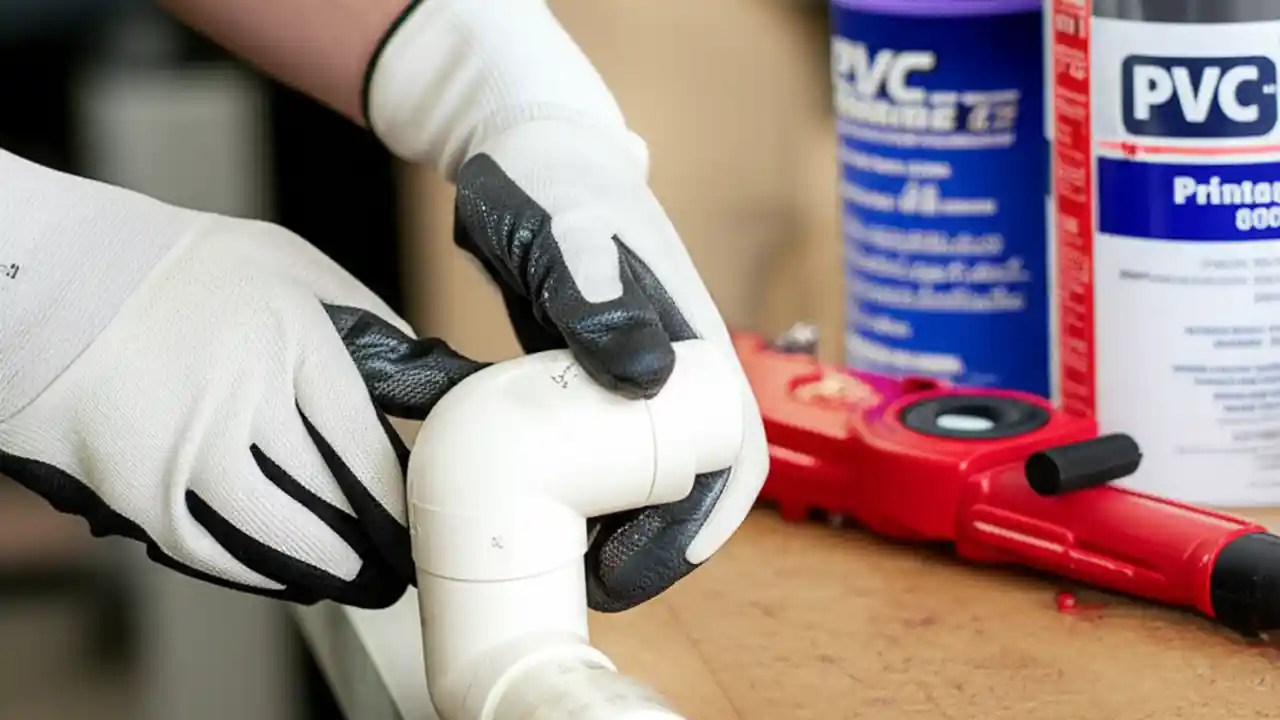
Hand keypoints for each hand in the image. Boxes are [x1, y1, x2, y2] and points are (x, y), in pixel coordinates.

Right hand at [0, 151, 482, 607]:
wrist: (52, 283)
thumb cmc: (176, 267)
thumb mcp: (286, 262)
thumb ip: (361, 313)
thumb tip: (421, 365)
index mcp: (294, 342)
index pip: (365, 446)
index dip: (398, 497)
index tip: (418, 521)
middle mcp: (246, 401)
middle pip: (331, 498)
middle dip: (378, 542)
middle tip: (403, 563)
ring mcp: (189, 451)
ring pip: (281, 538)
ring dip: (329, 570)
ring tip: (361, 582)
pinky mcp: (138, 489)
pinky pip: (214, 553)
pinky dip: (259, 572)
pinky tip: (290, 576)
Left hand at [364, 0, 768, 610]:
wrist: (526, 154)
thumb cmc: (555, 182)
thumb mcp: (570, 231)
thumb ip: (602, 298)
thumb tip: (647, 378)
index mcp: (693, 340)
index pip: (729, 447)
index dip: (701, 518)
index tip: (646, 564)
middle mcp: (673, 368)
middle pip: (693, 477)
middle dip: (658, 543)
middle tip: (598, 585)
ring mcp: (632, 377)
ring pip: (648, 474)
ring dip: (622, 528)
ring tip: (571, 569)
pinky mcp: (594, 381)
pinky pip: (602, 454)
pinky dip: (585, 495)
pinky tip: (545, 518)